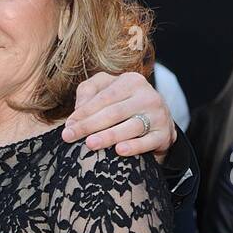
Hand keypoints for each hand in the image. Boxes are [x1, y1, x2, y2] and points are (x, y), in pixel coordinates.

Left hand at [62, 71, 176, 161]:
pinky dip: (134, 147)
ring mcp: (158, 115)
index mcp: (131, 82)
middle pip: (114, 112)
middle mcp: (147, 96)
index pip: (104, 97)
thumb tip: (78, 108)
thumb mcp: (106, 90)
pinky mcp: (164, 134)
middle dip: (89, 125)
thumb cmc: (123, 105)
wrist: (158, 122)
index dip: (84, 112)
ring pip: (131, 127)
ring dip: (109, 136)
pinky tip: (120, 150)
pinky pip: (148, 141)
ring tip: (90, 144)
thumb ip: (89, 91)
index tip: (68, 125)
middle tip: (69, 136)